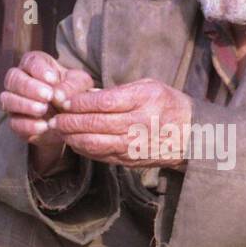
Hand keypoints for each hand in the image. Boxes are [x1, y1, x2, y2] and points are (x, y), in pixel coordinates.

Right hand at [0, 51, 95, 174]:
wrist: (69, 120)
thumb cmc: (73, 93)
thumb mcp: (80, 85)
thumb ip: (72, 85)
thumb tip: (58, 94)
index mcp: (35, 65)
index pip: (30, 61)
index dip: (39, 70)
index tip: (53, 80)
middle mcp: (19, 80)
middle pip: (13, 78)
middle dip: (29, 87)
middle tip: (48, 96)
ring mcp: (14, 101)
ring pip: (6, 99)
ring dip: (24, 104)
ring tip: (43, 109)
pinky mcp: (15, 122)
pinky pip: (13, 123)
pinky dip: (28, 125)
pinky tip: (43, 126)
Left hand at [51, 78, 193, 170]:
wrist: (191, 135)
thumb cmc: (167, 104)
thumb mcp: (149, 86)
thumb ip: (118, 91)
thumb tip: (85, 94)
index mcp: (143, 100)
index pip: (102, 103)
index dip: (79, 102)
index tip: (64, 99)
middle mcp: (138, 124)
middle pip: (93, 124)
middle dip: (68, 120)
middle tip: (54, 116)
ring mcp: (133, 145)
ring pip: (93, 143)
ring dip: (71, 136)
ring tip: (59, 129)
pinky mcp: (129, 160)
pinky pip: (99, 155)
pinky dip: (82, 148)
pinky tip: (74, 140)